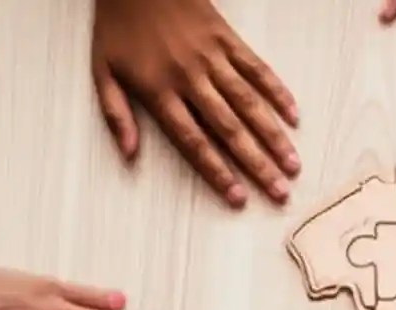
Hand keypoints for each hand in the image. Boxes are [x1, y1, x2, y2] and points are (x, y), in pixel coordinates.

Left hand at [92, 0, 299, 206]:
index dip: (217, 172)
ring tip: (293, 165)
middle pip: (229, 129)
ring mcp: (212, 57)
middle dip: (257, 164)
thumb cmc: (117, 25)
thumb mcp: (102, 70)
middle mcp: (190, 77)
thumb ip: (116, 115)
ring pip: (248, 103)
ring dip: (274, 137)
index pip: (193, 141)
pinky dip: (277, 91)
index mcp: (158, 90)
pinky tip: (293, 116)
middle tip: (280, 193)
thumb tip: (128, 155)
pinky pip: (256, 68)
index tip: (238, 198)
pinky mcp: (227, 39)